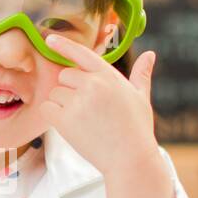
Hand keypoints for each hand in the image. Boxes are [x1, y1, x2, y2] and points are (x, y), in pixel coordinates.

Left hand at [38, 34, 158, 173]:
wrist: (130, 159)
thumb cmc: (137, 129)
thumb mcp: (142, 98)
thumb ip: (141, 74)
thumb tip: (150, 54)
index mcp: (109, 76)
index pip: (81, 53)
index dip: (64, 45)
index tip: (50, 39)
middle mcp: (92, 84)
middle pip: (64, 75)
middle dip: (70, 89)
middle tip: (87, 109)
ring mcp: (78, 101)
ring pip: (55, 93)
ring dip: (62, 104)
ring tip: (83, 121)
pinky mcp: (65, 120)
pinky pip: (47, 108)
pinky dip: (53, 115)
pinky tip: (69, 126)